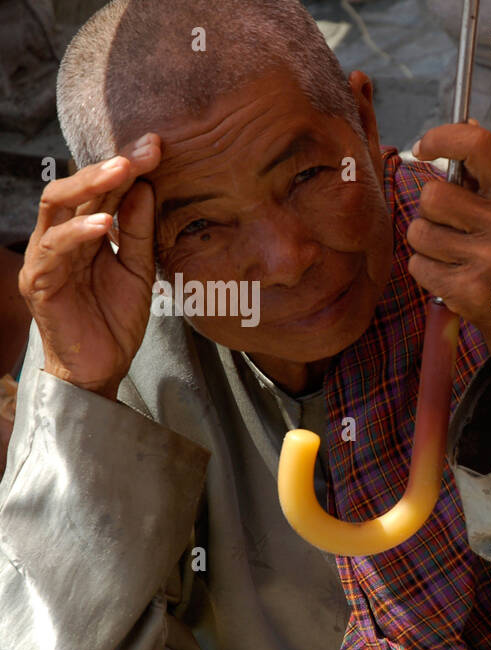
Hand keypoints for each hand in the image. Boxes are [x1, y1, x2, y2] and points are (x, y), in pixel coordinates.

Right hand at [19, 134, 159, 399]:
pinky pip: (54, 250)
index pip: (101, 191)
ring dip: (91, 186)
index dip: (126, 167)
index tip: (157, 146)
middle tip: (143, 151)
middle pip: (74, 188)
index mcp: (82, 233)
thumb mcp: (138, 270)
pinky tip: (103, 224)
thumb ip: (139, 232)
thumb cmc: (116, 319)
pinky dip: (78, 233)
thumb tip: (146, 186)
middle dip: (108, 166)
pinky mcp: (40, 283)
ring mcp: (46, 258)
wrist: (102, 368)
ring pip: (56, 207)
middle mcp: (59, 238)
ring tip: (123, 171)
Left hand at [407, 121, 490, 360]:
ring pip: (419, 232)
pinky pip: (418, 265)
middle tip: (452, 226)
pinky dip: (427, 271)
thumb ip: (485, 171)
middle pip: (432, 195)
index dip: (441, 137)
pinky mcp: (469, 290)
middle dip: (431, 211)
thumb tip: (466, 120)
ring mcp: (490, 260)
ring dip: (427, 243)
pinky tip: (453, 276)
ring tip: (455, 254)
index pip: (477, 144)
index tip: (423, 147)